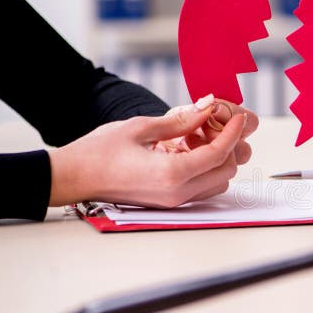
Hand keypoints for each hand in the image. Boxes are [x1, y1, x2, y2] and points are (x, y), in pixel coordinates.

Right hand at [48, 103, 246, 207]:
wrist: (74, 177)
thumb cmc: (100, 151)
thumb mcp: (141, 127)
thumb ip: (180, 121)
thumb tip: (206, 109)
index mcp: (172, 173)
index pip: (218, 155)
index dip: (233, 134)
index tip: (238, 119)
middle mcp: (177, 193)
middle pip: (225, 173)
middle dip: (229, 148)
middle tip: (218, 127)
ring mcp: (173, 201)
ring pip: (217, 184)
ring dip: (219, 162)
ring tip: (203, 140)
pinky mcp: (168, 203)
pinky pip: (201, 190)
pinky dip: (206, 172)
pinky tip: (191, 153)